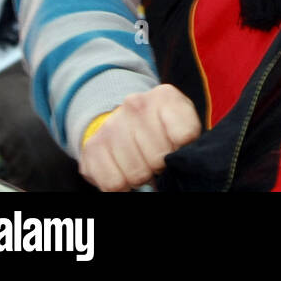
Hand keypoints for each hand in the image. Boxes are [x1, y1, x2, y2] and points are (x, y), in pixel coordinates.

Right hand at [79, 84, 202, 191]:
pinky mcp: (92, 147)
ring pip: (136, 174)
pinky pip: (113, 184)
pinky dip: (121, 185)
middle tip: (155, 158)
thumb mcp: (182, 120)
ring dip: (140, 176)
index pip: (185, 136)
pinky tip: (124, 170)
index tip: (176, 146)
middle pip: (158, 158)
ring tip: (140, 163)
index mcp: (164, 96)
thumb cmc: (160, 125)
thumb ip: (188, 135)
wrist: (121, 119)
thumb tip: (179, 160)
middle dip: (159, 165)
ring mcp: (111, 125)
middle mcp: (135, 105)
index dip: (181, 150)